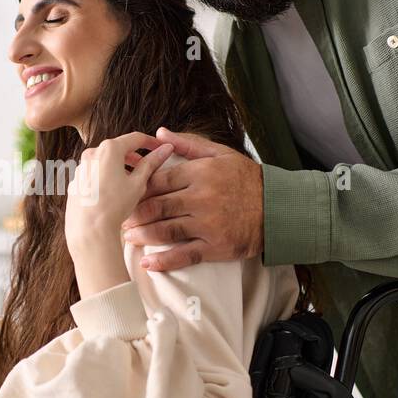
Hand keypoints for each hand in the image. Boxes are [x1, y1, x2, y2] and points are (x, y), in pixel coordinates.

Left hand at [65, 132, 173, 255]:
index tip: (160, 148)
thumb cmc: (114, 206)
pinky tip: (114, 191)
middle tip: (147, 166)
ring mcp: (82, 166)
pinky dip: (107, 175)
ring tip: (131, 181)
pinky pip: (95, 172)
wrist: (89, 229)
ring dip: (120, 165)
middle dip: (134, 155)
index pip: (135, 138)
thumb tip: (164, 150)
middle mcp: (92, 153)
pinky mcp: (76, 180)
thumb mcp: (138, 183)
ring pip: (106, 160)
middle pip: (118, 148)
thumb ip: (151, 163)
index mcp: (109, 149)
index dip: (151, 142)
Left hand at [120, 127, 263, 270]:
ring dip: (143, 235)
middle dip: (134, 213)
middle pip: (157, 206)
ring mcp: (208, 224)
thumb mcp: (220, 154)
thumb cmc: (248, 178)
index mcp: (200, 173)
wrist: (279, 208)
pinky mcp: (216, 246)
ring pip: (166, 230)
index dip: (138, 188)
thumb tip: (159, 133)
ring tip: (127, 237)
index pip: (159, 180)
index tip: (124, 193)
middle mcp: (202, 198)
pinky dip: (164, 261)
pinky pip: (184, 255)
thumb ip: (187, 144)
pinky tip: (148, 263)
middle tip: (118, 217)